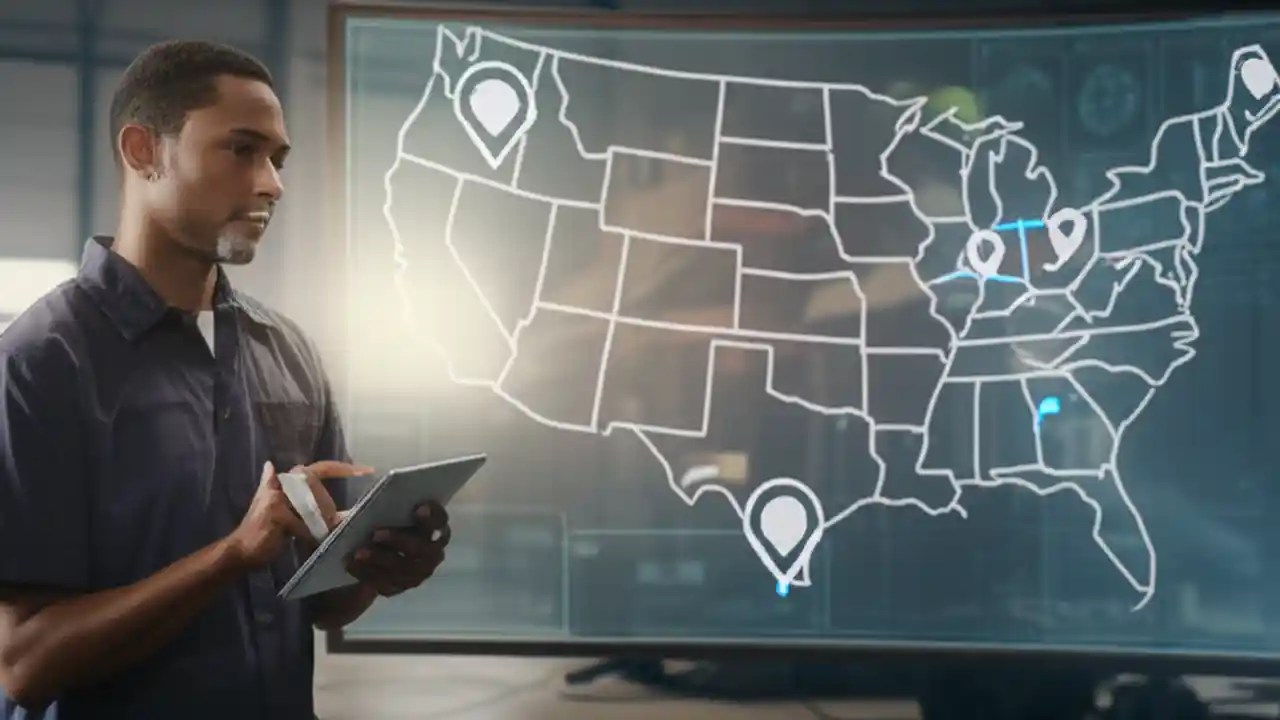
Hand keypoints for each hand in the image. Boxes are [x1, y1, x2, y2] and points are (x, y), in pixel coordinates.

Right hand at [227, 460, 368, 569]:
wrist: (240, 551)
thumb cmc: (264, 532)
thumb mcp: (282, 511)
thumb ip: (288, 493)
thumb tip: (270, 465)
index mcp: (284, 481)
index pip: (320, 468)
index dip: (344, 469)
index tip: (368, 471)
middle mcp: (280, 484)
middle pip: (320, 490)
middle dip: (328, 509)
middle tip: (334, 523)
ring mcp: (277, 498)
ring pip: (315, 508)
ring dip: (320, 523)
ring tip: (322, 534)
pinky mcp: (278, 515)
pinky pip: (305, 527)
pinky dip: (309, 536)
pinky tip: (310, 542)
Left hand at [344, 500, 450, 597]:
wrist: (372, 550)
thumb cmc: (384, 521)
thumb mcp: (388, 509)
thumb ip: (393, 504)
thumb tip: (382, 495)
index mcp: (434, 527)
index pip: (440, 521)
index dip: (433, 516)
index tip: (418, 508)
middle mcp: (432, 552)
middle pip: (424, 549)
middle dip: (400, 541)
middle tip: (376, 534)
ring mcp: (418, 572)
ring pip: (404, 569)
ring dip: (381, 560)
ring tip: (359, 553)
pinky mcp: (400, 586)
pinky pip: (386, 583)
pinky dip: (367, 573)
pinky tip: (351, 564)